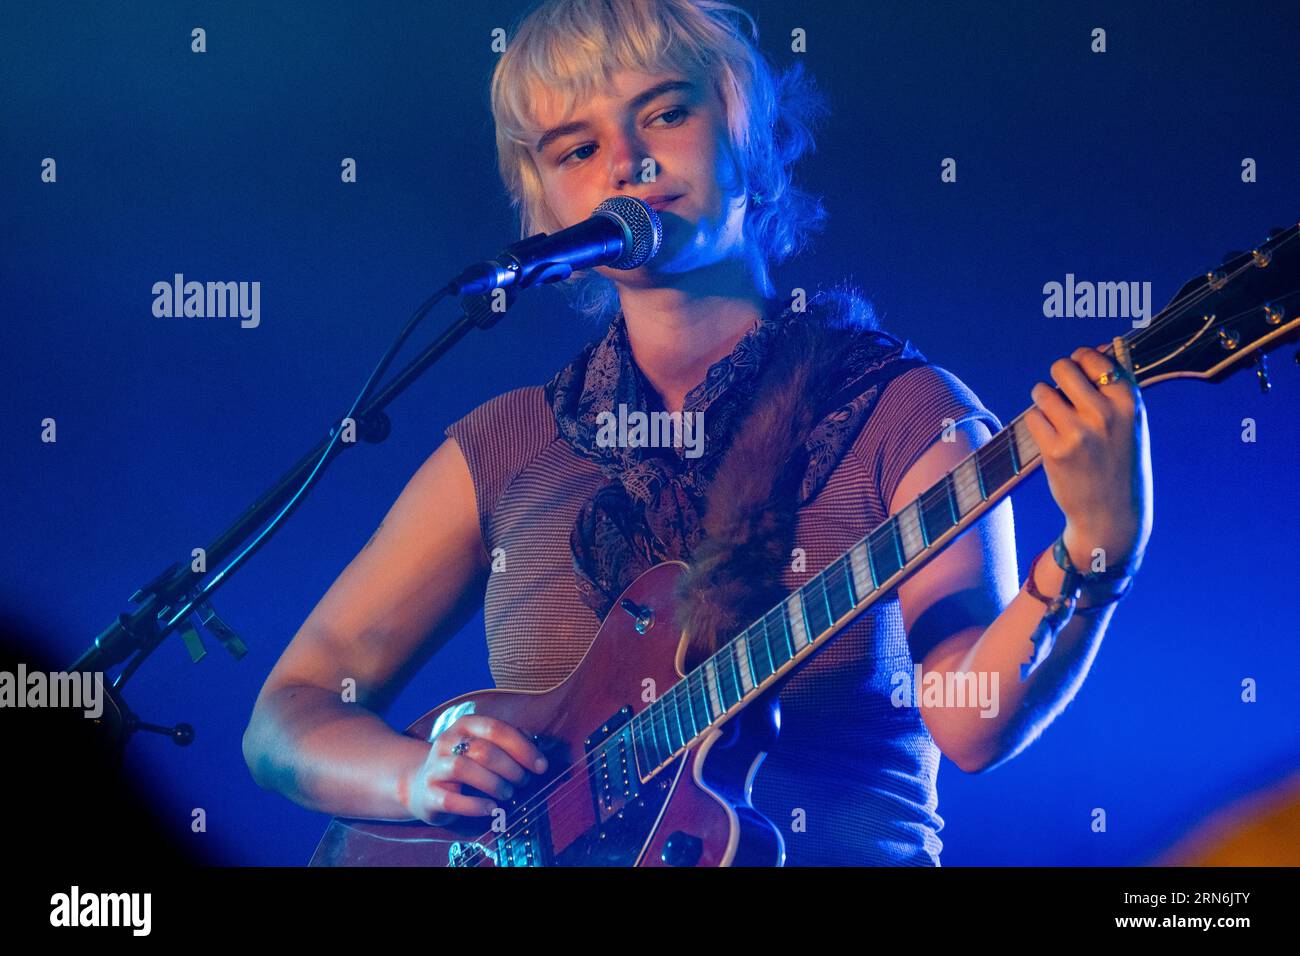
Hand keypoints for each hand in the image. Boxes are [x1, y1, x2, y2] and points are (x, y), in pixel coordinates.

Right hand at [402, 715, 548, 825]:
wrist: (422, 785)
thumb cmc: (466, 765)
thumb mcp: (485, 746)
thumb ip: (510, 742)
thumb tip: (539, 745)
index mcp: (465, 725)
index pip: (496, 729)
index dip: (523, 748)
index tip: (541, 766)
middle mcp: (446, 741)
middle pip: (483, 750)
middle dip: (510, 768)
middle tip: (523, 782)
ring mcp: (434, 767)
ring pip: (463, 768)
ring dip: (493, 783)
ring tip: (508, 794)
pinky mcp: (428, 794)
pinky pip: (451, 800)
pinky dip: (475, 806)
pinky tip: (491, 809)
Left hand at [1025, 345, 1153, 575]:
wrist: (1112, 514)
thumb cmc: (1121, 463)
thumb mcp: (1133, 424)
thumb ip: (1117, 389)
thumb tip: (1102, 346)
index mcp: (1130, 402)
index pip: (1094, 357)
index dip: (1080, 359)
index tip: (1078, 369)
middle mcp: (1106, 414)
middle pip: (1062, 367)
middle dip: (1057, 376)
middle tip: (1061, 392)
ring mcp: (1078, 433)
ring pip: (1042, 391)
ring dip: (1044, 400)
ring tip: (1056, 417)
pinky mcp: (1055, 451)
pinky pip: (1033, 417)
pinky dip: (1037, 423)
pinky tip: (1051, 436)